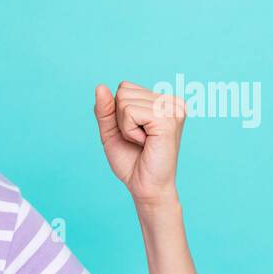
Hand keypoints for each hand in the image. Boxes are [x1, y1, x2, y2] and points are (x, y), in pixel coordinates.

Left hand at [92, 81, 186, 205]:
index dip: (119, 113)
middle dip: (121, 119)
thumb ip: (105, 109)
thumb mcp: (111, 131)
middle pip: (123, 91)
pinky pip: (130, 112)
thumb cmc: (132, 162)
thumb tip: (100, 86)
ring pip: (124, 101)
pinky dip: (129, 131)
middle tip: (139, 139)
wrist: (145, 187)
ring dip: (125, 127)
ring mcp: (173, 108)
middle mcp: (172, 101)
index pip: (124, 87)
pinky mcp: (168, 119)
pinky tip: (145, 143)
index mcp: (162, 100)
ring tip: (143, 142)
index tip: (134, 132)